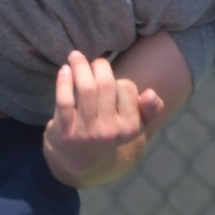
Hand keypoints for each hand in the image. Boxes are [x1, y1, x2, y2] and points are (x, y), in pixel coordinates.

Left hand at [42, 49, 164, 186]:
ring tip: (76, 56)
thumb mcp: (134, 124)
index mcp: (129, 128)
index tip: (110, 80)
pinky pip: (64, 100)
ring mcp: (86, 133)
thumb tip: (150, 94)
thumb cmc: (108, 131)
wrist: (78, 158)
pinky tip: (64, 70)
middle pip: (105, 84)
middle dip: (99, 65)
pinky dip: (64, 81)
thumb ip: (150, 110)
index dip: (117, 79)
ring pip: (86, 89)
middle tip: (94, 60)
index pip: (127, 88)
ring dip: (80, 66)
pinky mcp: (64, 132)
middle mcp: (109, 132)